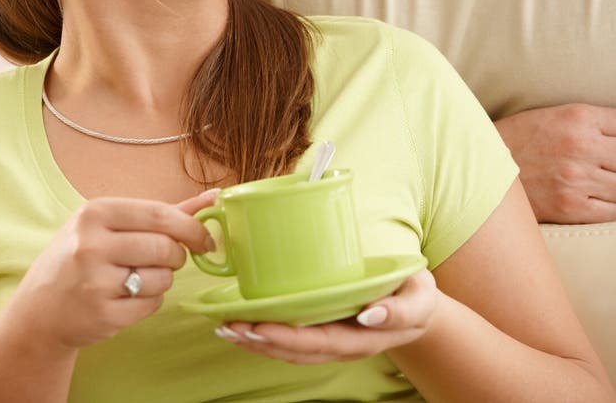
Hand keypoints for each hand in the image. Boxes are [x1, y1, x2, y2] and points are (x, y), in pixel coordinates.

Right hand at [9, 191, 217, 349]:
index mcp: (95, 213)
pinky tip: (129, 296)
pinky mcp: (102, 315)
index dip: (191, 228)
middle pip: (165, 247)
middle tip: (170, 258)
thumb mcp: (111, 224)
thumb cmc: (81, 257)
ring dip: (164, 279)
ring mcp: (95, 282)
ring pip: (162, 278)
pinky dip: (151, 301)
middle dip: (177, 255)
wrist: (39, 310)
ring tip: (141, 277)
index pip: (160, 215)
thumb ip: (163, 212)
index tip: (206, 239)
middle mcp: (91, 245)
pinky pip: (151, 304)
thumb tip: (213, 198)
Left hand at [215, 268, 436, 364]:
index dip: (286, 338)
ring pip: (288, 350)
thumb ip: (400, 310)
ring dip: (255, 341)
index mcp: (361, 339)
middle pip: (295, 351)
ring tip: (225, 328)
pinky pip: (290, 340)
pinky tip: (244, 325)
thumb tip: (370, 314)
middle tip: (228, 326)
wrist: (417, 306)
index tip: (259, 326)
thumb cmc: (415, 295)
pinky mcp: (323, 330)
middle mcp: (341, 345)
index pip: (318, 342)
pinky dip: (264, 335)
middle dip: (259, 341)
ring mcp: (331, 341)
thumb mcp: (419, 299)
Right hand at [495, 104, 615, 222]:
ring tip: (598, 180)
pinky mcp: (572, 207)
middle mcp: (582, 145)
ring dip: (614, 184)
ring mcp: (578, 178)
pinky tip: (599, 200)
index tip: (611, 146)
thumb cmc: (519, 139)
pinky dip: (611, 207)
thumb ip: (592, 123)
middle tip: (603, 166)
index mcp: (578, 117)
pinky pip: (613, 212)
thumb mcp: (554, 116)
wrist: (481, 167)